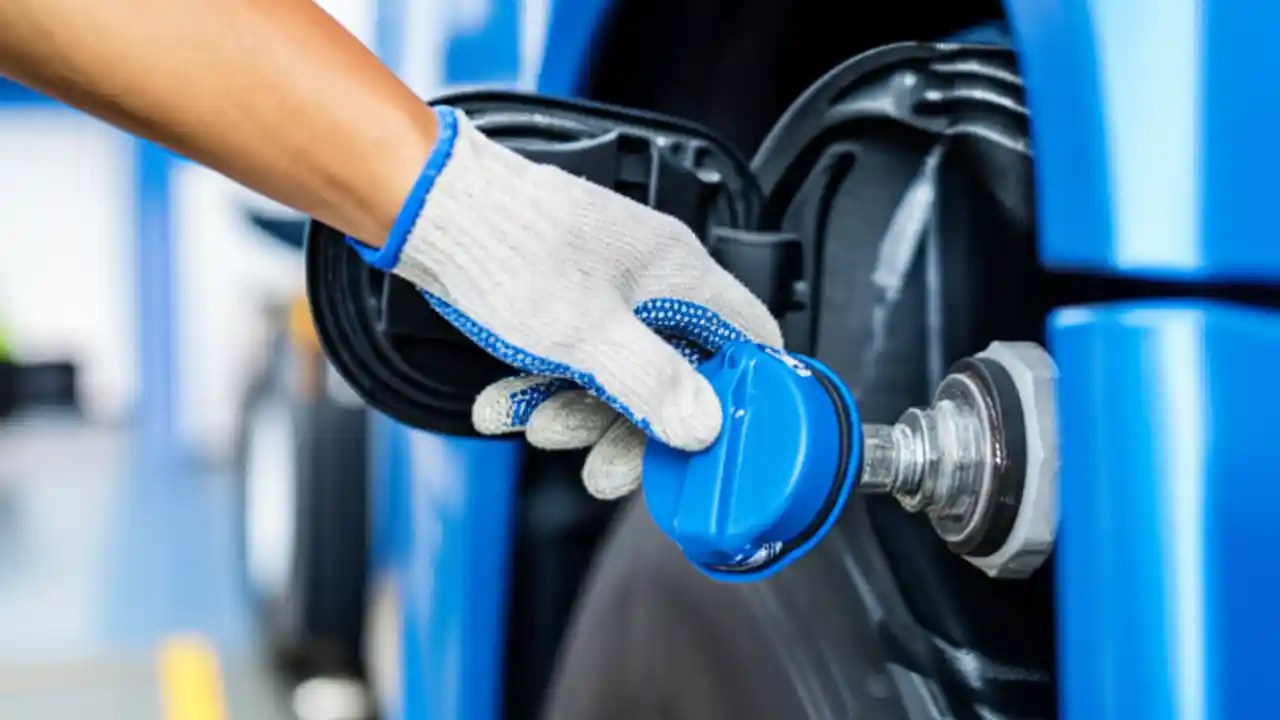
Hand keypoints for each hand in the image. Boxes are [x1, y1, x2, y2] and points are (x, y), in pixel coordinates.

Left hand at [353, 106, 781, 497]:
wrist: (425, 205)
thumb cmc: (506, 247)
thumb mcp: (585, 333)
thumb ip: (651, 382)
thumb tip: (705, 426)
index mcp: (678, 275)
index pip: (751, 339)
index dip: (749, 396)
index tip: (723, 447)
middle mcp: (651, 281)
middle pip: (677, 374)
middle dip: (638, 428)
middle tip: (604, 470)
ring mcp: (606, 291)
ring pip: (616, 373)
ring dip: (577, 412)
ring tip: (534, 426)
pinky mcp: (563, 300)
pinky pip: (571, 359)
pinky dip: (541, 387)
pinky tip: (501, 407)